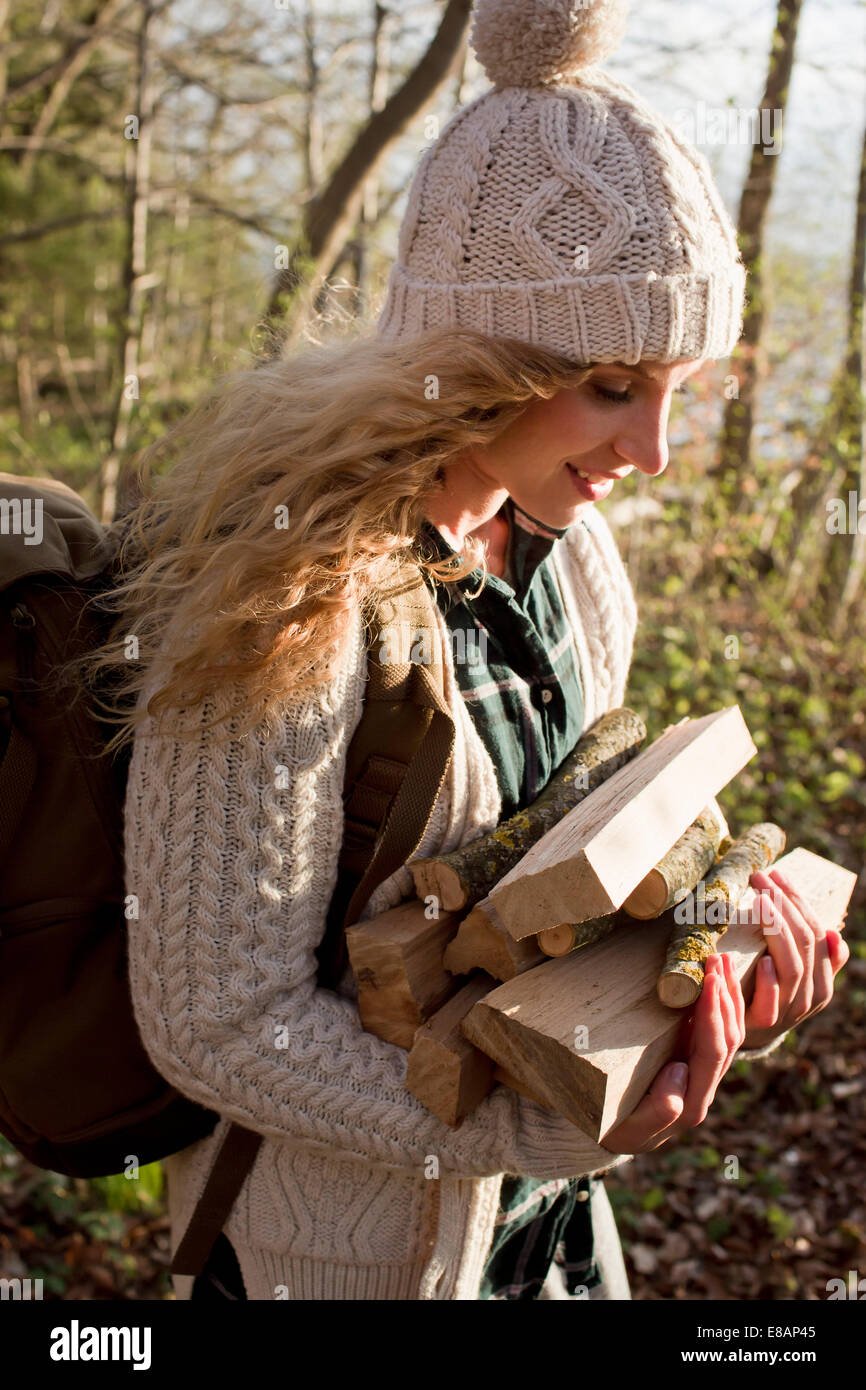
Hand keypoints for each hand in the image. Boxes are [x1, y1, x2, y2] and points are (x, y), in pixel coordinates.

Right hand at [600, 952, 744, 1153]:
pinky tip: (717, 979)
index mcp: (692, 1102)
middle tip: (716, 959)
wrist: (614, 1136)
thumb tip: (680, 1073)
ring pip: (730, 1034)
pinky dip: (722, 1003)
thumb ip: (657, 1110)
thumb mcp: (628, 1125)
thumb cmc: (614, 1127)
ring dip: (728, 995)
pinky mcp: (698, 1064)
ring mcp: (705, 1076)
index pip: (712, 1051)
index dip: (713, 1014)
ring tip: (722, 960)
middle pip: (729, 1039)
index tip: (708, 980)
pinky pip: (719, 1032)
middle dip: (725, 996)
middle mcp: (705, 1089)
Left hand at [736, 866, 848, 1051]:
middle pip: (804, 943)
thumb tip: (835, 932)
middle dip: (783, 906)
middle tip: (760, 879)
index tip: (775, 874)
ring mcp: (788, 1010)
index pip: (816, 931)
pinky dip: (769, 981)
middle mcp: (811, 994)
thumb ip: (816, 956)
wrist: (746, 1036)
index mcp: (823, 978)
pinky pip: (771, 1003)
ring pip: (792, 967)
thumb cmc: (769, 993)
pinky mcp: (761, 1024)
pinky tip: (762, 959)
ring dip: (775, 932)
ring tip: (760, 903)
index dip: (797, 900)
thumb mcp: (797, 974)